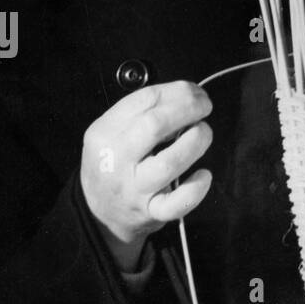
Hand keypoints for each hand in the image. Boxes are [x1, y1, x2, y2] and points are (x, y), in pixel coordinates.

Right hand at [80, 80, 213, 270]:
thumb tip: (184, 97)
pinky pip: (177, 203)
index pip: (144, 100)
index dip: (177, 91)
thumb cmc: (113, 165)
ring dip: (195, 142)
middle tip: (205, 106)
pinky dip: (196, 188)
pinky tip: (204, 175)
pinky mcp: (151, 211)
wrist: (99, 212)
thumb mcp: (111, 132)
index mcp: (104, 133)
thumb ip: (140, 113)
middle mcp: (117, 160)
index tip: (194, 91)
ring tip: (203, 133)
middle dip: (188, 109)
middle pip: (155, 126)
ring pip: (169, 163)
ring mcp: (134, 189)